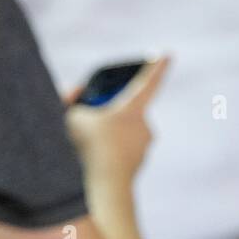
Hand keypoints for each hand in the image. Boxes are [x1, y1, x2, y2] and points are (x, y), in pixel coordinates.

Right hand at [65, 57, 167, 182]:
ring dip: (107, 128)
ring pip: (123, 128)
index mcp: (133, 109)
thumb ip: (72, 101)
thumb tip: (76, 95)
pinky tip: (94, 153)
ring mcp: (144, 144)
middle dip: (108, 107)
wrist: (107, 184)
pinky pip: (123, 146)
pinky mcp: (139, 160)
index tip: (166, 54)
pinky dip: (110, 145)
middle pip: (125, 107)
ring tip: (86, 137)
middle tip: (89, 112)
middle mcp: (144, 125)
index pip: (147, 82)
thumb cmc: (91, 146)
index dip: (155, 66)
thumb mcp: (72, 116)